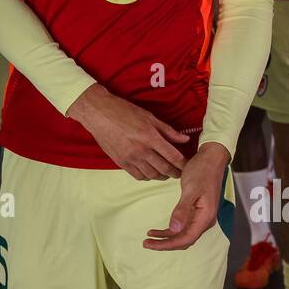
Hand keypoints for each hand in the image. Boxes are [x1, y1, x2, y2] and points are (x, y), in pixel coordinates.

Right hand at [67, 83, 187, 179]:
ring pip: (152, 175)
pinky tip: (151, 172)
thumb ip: (168, 131)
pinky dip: (148, 177)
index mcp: (150, 137)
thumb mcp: (149, 117)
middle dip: (176, 173)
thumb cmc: (124, 111)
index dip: (183, 164)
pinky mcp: (121, 163)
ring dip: (162, 176)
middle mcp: (141, 150)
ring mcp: (130, 158)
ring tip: (167, 172)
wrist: (99, 114)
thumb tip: (185, 139)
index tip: (189, 165)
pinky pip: (138, 176)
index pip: (173, 156)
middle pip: (165, 169)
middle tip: (181, 172)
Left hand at [145, 142, 229, 250]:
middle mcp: (205, 221)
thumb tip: (173, 229)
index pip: (185, 239)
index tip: (150, 243)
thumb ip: (182, 210)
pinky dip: (171, 230)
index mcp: (205, 217)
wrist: (211, 159)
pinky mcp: (197, 212)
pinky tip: (159, 230)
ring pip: (183, 235)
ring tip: (149, 237)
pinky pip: (183, 227)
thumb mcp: (190, 189)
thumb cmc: (202, 171)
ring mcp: (201, 217)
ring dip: (167, 238)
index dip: (167, 244)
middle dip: (165, 244)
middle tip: (146, 243)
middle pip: (184, 240)